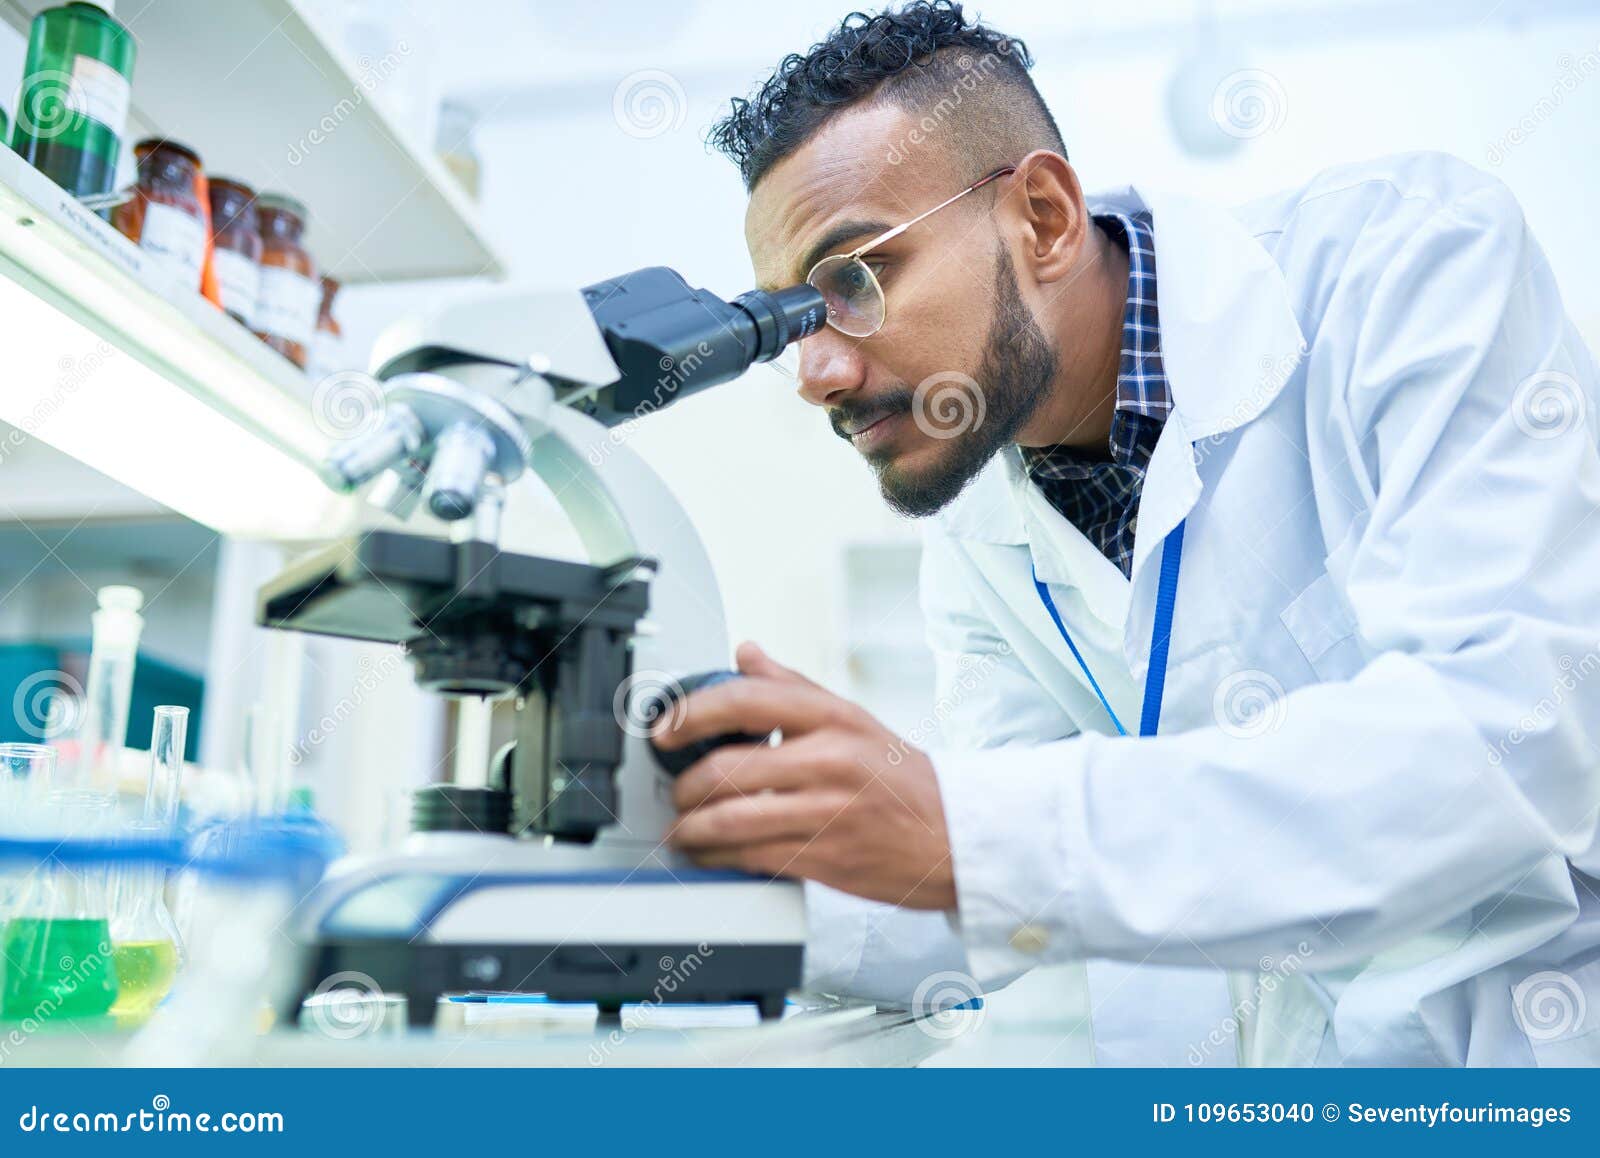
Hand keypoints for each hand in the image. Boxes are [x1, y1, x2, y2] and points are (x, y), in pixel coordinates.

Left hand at [659, 642, 956, 909]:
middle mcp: (829, 760)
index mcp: (833, 717)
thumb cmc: (902, 778)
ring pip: (731, 821)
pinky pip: (752, 857)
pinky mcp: (826, 858)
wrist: (955, 836)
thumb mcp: (853, 718)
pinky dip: (717, 857)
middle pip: (726, 769)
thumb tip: (746, 653)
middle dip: (684, 787)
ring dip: (690, 829)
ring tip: (681, 828)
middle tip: (675, 792)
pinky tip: (708, 853)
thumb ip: (792, 686)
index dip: (691, 714)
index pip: (745, 700)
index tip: (664, 729)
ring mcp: (827, 811)